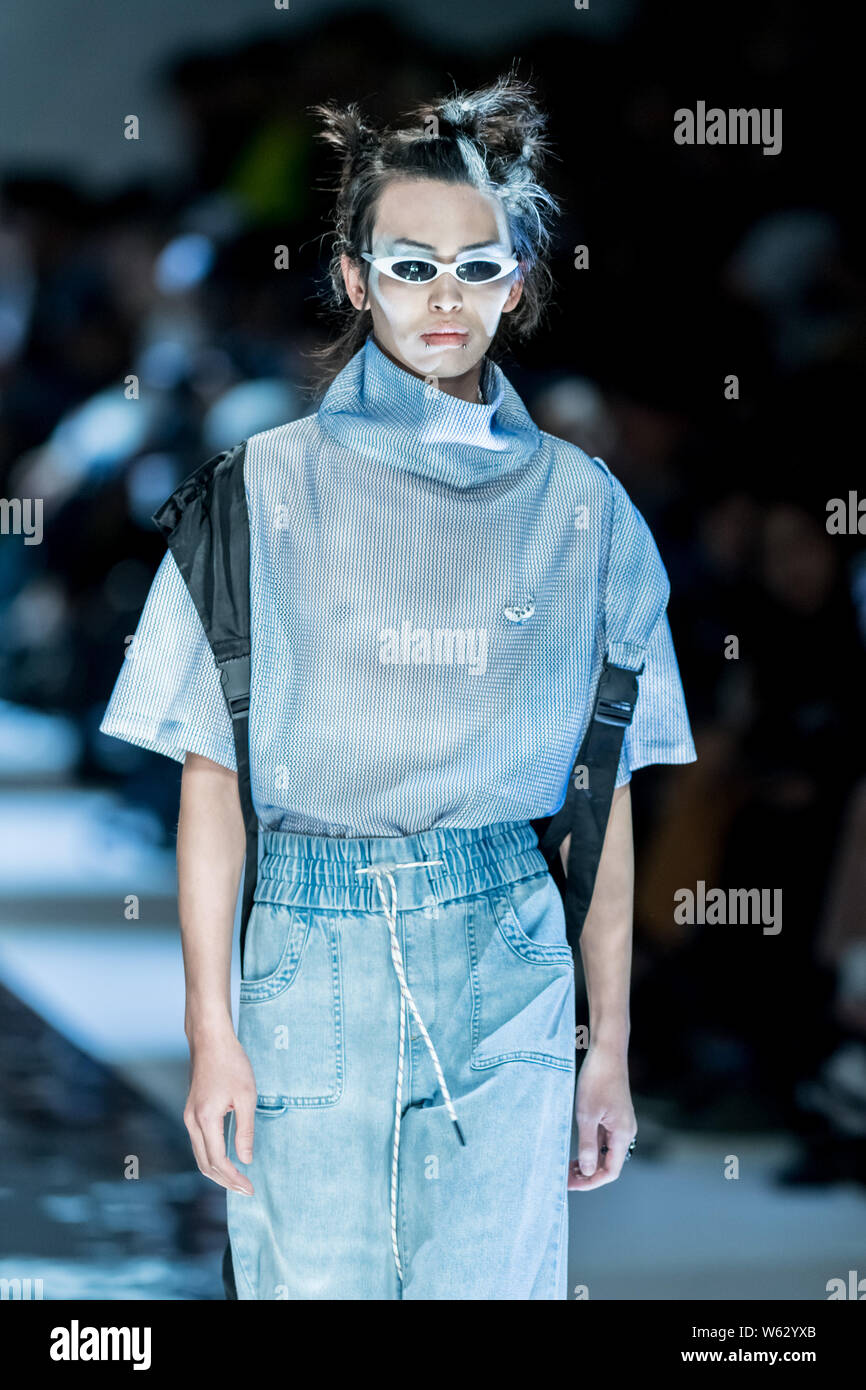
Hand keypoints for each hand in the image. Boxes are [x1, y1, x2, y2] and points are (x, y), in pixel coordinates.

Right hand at [184, 1025, 257, 1194]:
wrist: (210, 1040)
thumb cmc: (231, 1063)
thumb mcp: (246, 1096)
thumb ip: (246, 1130)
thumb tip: (246, 1160)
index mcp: (206, 1119)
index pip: (218, 1161)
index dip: (234, 1179)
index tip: (250, 1188)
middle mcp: (192, 1121)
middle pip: (205, 1164)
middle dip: (225, 1181)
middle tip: (246, 1190)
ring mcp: (189, 1116)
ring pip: (200, 1156)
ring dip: (218, 1172)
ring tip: (238, 1181)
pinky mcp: (192, 1112)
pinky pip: (199, 1144)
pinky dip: (212, 1158)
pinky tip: (227, 1160)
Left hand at [569, 1043, 635, 1189]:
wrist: (607, 1052)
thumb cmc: (597, 1080)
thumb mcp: (587, 1115)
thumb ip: (588, 1145)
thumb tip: (587, 1172)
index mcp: (623, 1134)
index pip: (610, 1171)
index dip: (590, 1182)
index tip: (570, 1184)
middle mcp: (626, 1132)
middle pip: (609, 1164)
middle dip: (588, 1174)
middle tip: (565, 1177)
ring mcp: (622, 1123)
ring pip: (606, 1152)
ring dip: (589, 1161)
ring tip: (568, 1166)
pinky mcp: (615, 1115)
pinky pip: (605, 1139)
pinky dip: (592, 1148)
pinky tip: (578, 1148)